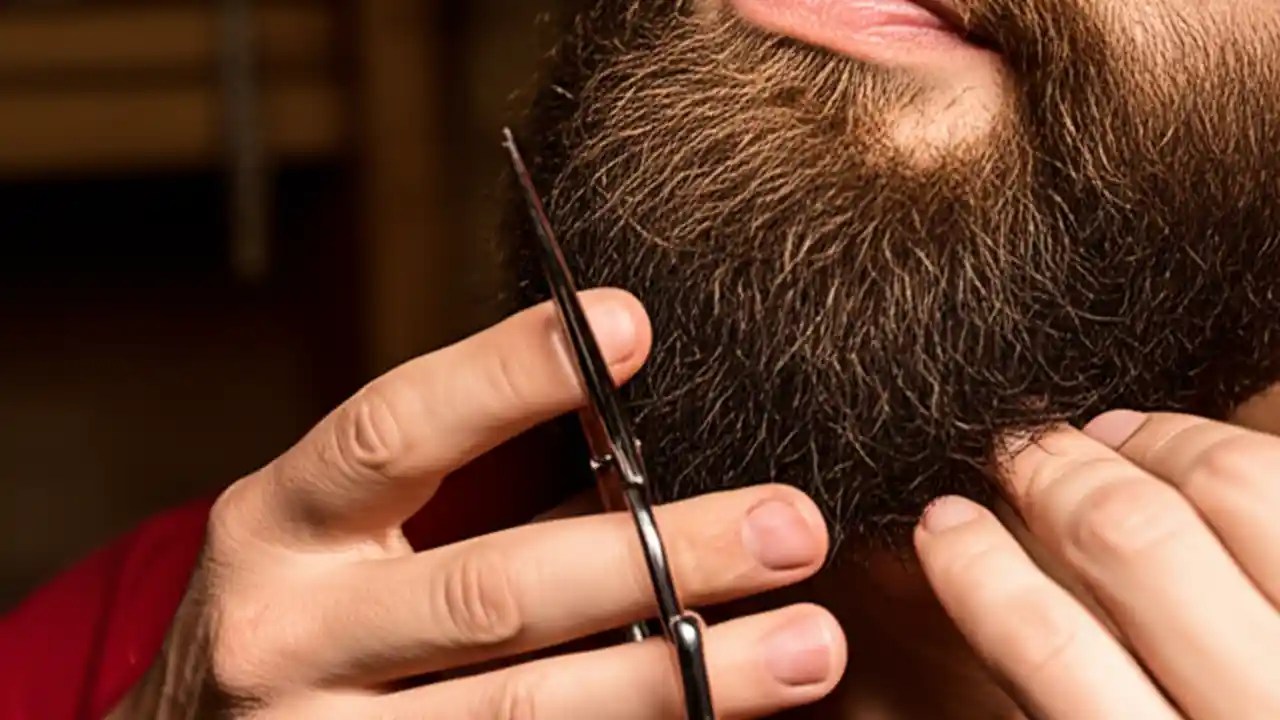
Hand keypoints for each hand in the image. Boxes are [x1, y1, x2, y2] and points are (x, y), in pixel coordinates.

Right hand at [111, 288, 844, 718]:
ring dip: (679, 679)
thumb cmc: (316, 602)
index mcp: (281, 522)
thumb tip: (634, 410)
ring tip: (807, 648)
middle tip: (791, 526)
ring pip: (522, 714)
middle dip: (656, 558)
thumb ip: (474, 474)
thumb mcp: (357, 524)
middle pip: (490, 591)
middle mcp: (287, 634)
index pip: (395, 430)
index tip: (634, 324)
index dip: (506, 374)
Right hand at [915, 411, 1279, 718]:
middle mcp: (1264, 707)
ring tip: (1113, 431)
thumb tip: (996, 595)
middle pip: (1130, 541)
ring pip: (1236, 488)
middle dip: (1052, 473)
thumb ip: (1075, 697)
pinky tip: (1208, 457)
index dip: (978, 565)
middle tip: (1014, 446)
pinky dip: (1244, 453)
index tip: (944, 524)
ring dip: (1158, 440)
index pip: (1047, 645)